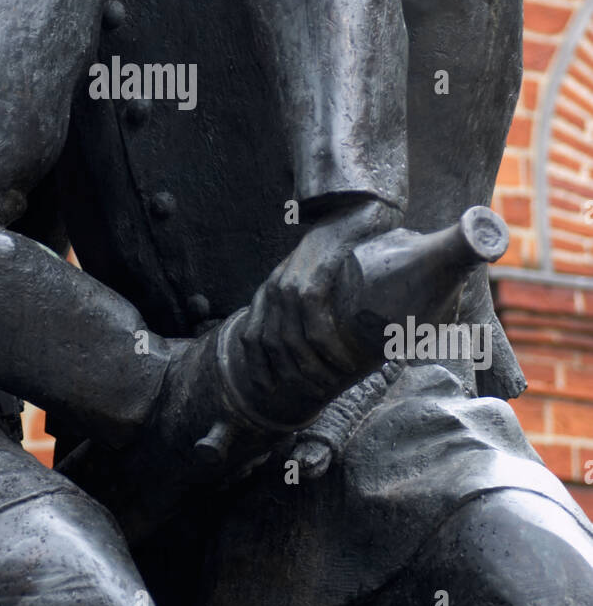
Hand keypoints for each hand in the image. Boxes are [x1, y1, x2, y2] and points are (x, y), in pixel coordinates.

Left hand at [232, 196, 402, 426]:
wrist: (353, 215)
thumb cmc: (337, 253)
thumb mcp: (312, 279)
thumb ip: (305, 306)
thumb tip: (310, 345)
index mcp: (268, 291)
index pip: (252, 339)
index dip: (259, 369)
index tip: (273, 390)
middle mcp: (273, 288)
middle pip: (272, 346)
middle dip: (293, 375)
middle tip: (317, 390)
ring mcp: (290, 284)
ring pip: (294, 342)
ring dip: (314, 368)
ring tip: (334, 381)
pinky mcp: (312, 281)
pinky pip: (315, 327)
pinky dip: (329, 350)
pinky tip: (345, 362)